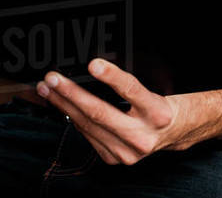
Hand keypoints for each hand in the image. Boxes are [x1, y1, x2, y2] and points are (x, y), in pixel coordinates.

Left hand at [36, 58, 192, 165]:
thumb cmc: (159, 107)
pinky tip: (62, 105)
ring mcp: (128, 152)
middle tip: (52, 78)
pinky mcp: (116, 159)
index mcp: (156, 113)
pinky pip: (88, 135)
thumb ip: (124, 84)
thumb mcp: (150, 91)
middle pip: (100, 112)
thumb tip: (92, 68)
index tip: (93, 63)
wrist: (174, 134)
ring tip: (47, 89)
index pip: (131, 90)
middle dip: (70, 93)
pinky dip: (74, 118)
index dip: (111, 76)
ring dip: (64, 105)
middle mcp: (143, 136)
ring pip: (89, 125)